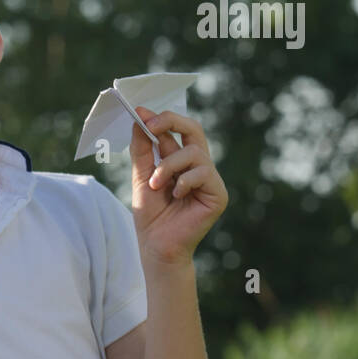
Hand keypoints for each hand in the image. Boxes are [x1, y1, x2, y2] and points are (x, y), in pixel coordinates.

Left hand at [129, 107, 228, 267]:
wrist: (156, 246)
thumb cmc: (151, 214)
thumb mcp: (141, 176)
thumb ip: (142, 149)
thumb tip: (139, 118)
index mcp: (181, 160)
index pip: (177, 130)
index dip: (161, 119)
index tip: (140, 112)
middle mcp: (199, 166)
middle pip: (194, 129)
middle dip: (171, 122)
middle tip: (151, 126)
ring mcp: (211, 179)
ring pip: (194, 152)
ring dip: (168, 166)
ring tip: (156, 184)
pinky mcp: (218, 194)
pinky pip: (203, 173)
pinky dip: (183, 181)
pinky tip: (175, 195)